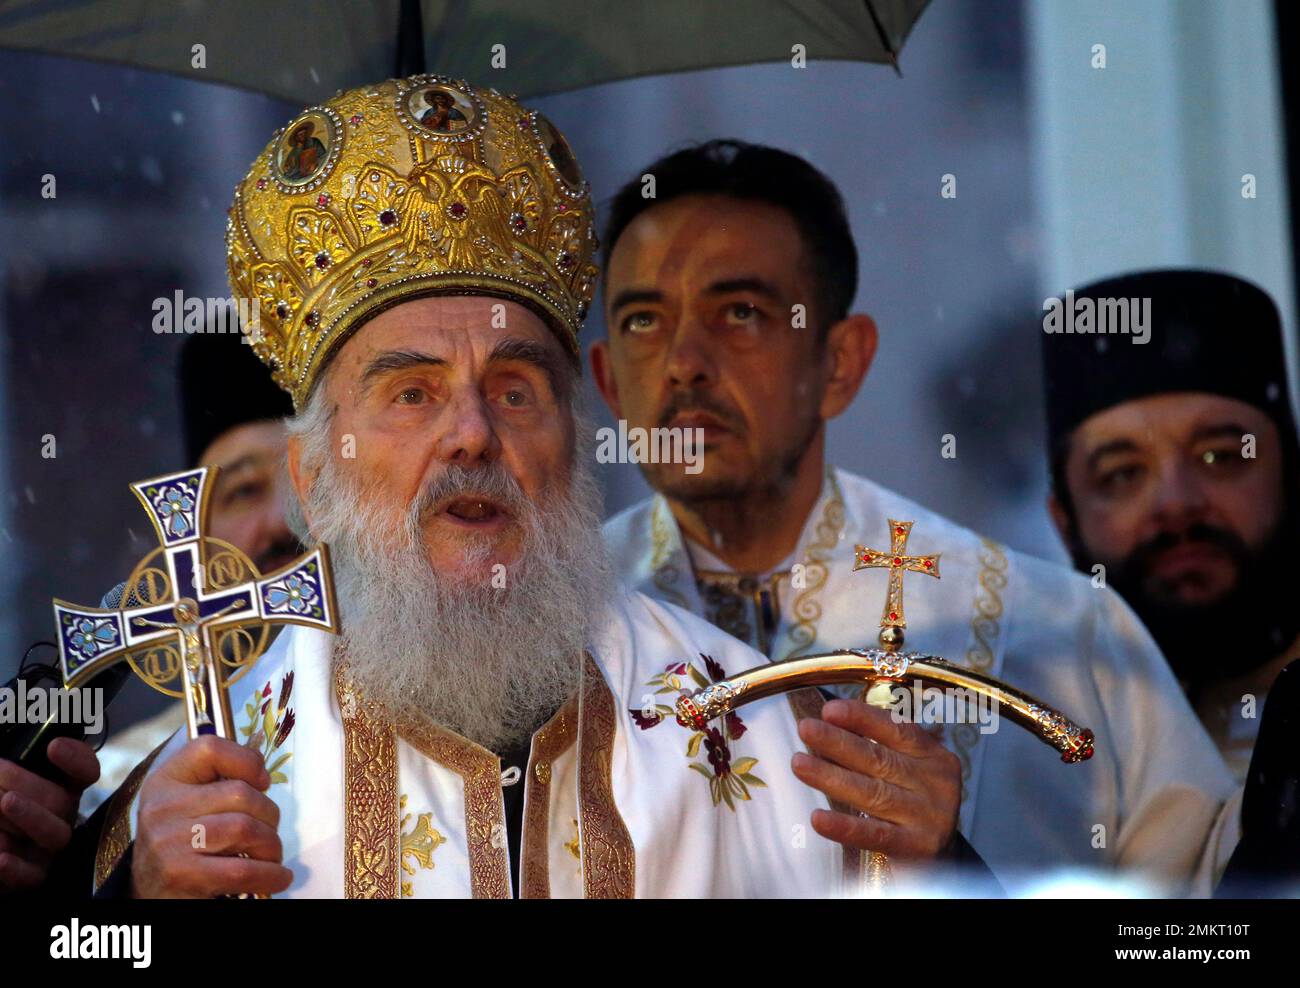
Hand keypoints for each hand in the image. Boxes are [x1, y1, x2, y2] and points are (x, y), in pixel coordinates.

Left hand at [0, 737, 100, 890]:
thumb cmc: (0, 801)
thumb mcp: (8, 780)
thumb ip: (17, 763)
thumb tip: (14, 738)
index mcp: (61, 788)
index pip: (85, 771)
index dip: (76, 758)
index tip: (53, 746)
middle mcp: (62, 816)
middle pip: (63, 801)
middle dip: (28, 782)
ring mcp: (49, 847)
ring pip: (55, 834)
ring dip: (29, 816)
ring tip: (2, 802)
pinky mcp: (33, 877)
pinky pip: (33, 876)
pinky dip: (15, 868)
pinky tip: (0, 859)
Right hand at [131, 736, 291, 898]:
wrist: (148, 890)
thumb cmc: (181, 839)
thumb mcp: (187, 802)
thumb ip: (219, 780)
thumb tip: (262, 773)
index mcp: (165, 781)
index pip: (209, 749)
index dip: (246, 760)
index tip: (263, 782)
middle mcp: (162, 808)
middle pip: (239, 793)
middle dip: (269, 814)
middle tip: (270, 830)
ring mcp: (169, 843)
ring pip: (245, 828)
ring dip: (271, 844)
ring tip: (271, 854)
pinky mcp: (182, 876)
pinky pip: (242, 870)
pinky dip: (270, 874)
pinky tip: (277, 876)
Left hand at [791, 698, 960, 859]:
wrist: (943, 854)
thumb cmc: (912, 801)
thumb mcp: (907, 767)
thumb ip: (877, 747)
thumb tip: (827, 726)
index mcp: (932, 755)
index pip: (896, 729)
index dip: (862, 717)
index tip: (829, 710)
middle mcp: (933, 783)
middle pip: (879, 759)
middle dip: (838, 742)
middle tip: (805, 729)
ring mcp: (927, 816)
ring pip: (871, 793)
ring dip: (831, 777)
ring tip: (798, 763)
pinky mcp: (916, 848)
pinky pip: (874, 835)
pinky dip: (844, 826)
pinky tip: (818, 818)